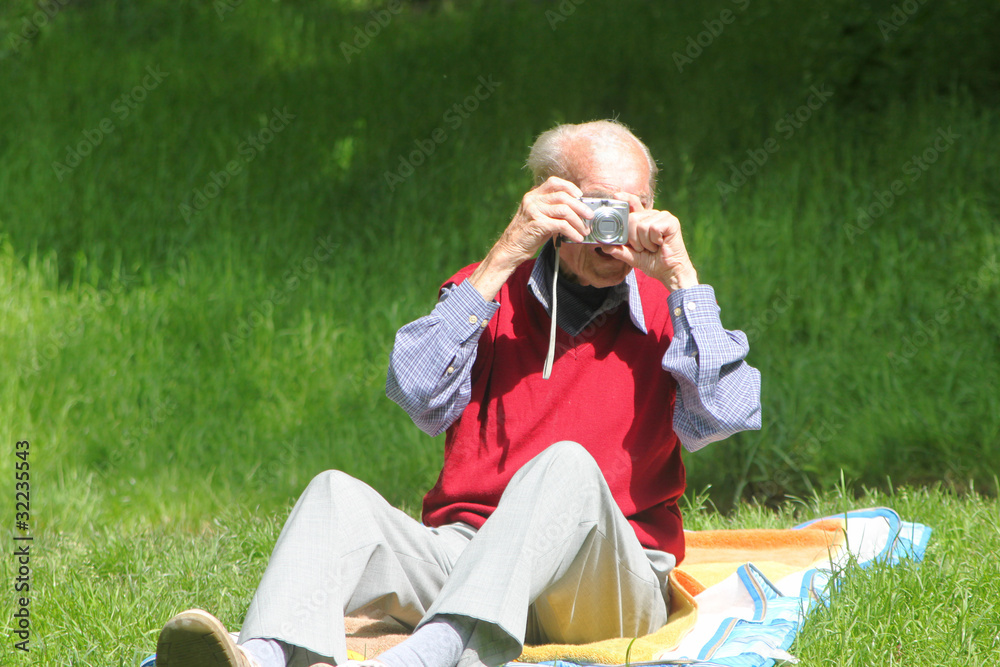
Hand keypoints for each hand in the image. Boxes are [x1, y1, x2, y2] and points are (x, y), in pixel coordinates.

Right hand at [469, 177, 594, 300]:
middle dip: (580, 207)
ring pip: (564, 210)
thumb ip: (552, 209)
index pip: (554, 182)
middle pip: (563, 197)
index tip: (580, 195)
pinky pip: (561, 225)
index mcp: (533, 195)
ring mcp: (534, 211)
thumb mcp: (538, 216)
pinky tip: (577, 238)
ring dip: (578, 221)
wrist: (510, 249)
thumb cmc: (527, 234)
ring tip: (584, 230)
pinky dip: (572, 232)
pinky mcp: (537, 224)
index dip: (569, 187)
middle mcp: (532, 200)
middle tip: (589, 216)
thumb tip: (576, 209)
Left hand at [603, 192, 698, 290]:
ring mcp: (663, 216)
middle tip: (643, 248)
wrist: (670, 272)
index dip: (625, 199)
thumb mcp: (632, 256)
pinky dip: (654, 240)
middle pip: (632, 218)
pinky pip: (653, 228)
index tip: (616, 195)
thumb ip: (619, 250)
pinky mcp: (671, 222)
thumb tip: (604, 245)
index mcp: (643, 220)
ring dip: (645, 242)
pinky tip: (660, 244)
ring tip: (653, 247)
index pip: (633, 203)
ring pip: (642, 225)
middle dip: (634, 239)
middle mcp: (653, 215)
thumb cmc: (653, 262)